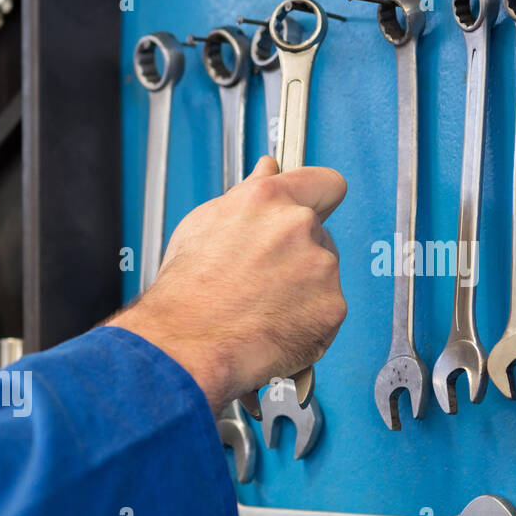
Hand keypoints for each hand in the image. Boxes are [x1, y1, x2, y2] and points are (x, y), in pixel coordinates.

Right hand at [108, 156, 347, 410]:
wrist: (184, 344)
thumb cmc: (185, 292)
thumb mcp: (203, 226)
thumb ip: (247, 196)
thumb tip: (267, 171)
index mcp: (267, 199)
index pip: (325, 183)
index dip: (318, 199)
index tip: (314, 212)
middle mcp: (298, 226)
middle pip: (319, 236)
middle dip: (297, 256)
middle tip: (261, 281)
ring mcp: (320, 268)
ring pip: (323, 277)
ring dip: (302, 292)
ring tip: (260, 310)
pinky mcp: (331, 308)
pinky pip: (326, 314)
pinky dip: (307, 325)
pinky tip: (273, 328)